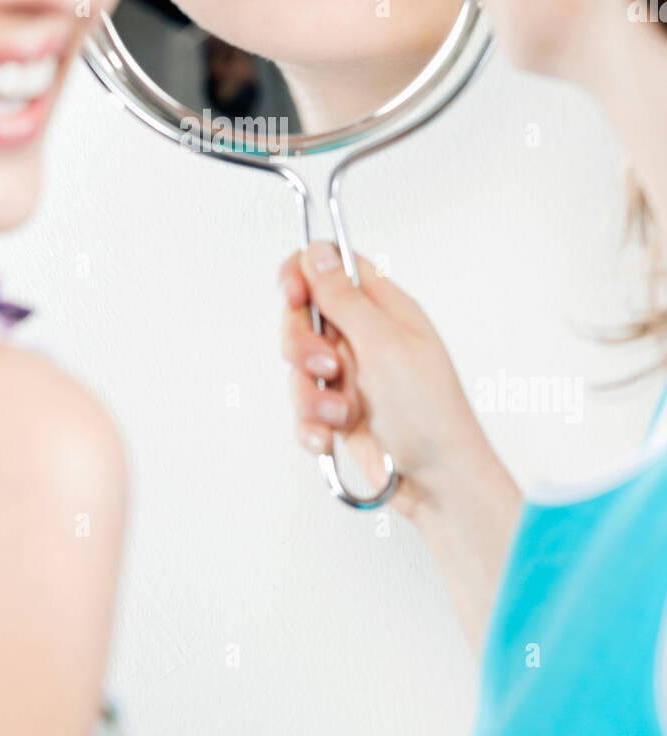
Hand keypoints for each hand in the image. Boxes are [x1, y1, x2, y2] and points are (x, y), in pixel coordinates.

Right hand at [280, 241, 520, 647]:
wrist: (439, 483)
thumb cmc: (431, 415)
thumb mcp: (384, 345)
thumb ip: (344, 298)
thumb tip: (318, 253)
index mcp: (383, 309)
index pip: (331, 267)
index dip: (304, 274)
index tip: (295, 296)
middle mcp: (364, 338)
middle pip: (303, 317)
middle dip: (302, 345)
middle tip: (326, 366)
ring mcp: (350, 376)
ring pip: (297, 367)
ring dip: (310, 394)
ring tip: (339, 412)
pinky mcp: (339, 412)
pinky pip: (302, 408)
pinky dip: (311, 424)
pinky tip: (329, 436)